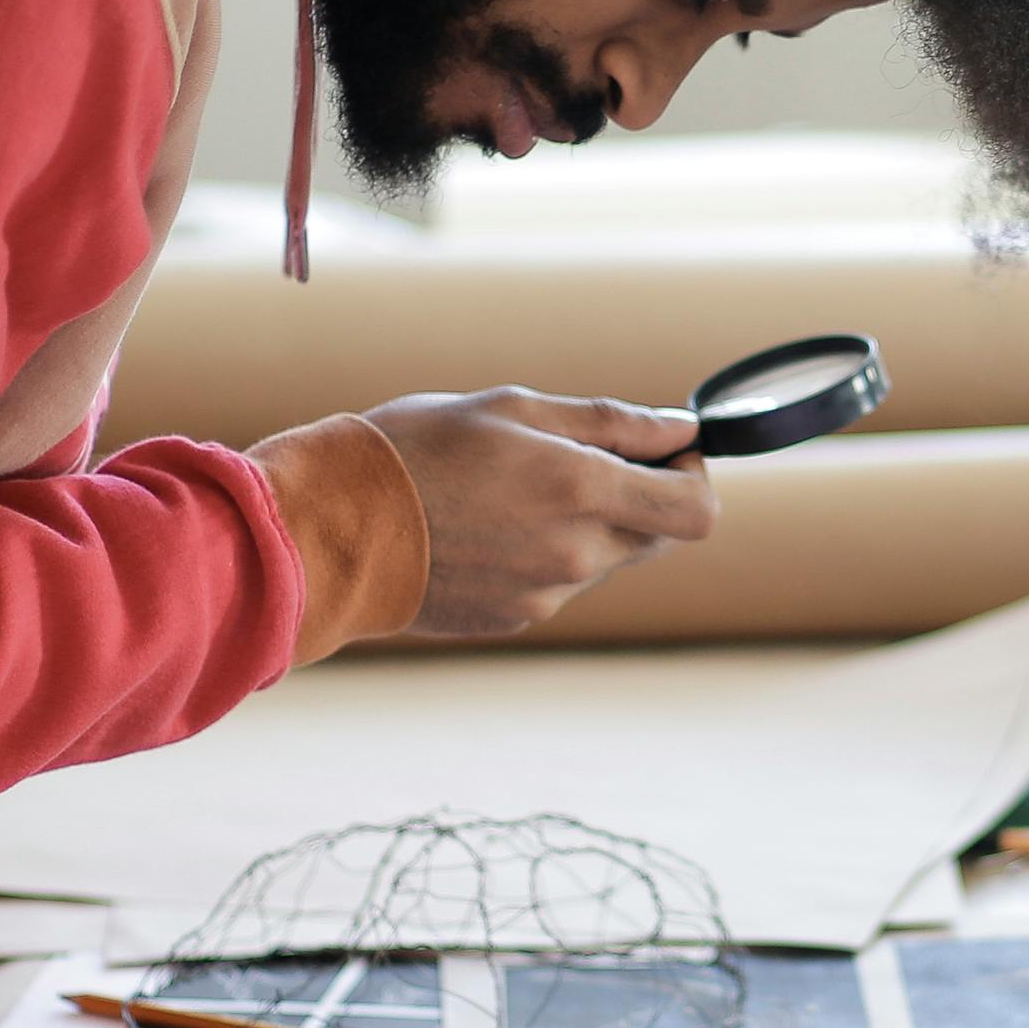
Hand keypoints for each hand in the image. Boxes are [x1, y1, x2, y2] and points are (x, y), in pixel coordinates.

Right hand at [362, 389, 717, 635]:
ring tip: (511, 493)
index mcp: (582, 490)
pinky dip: (543, 554)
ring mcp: (547, 594)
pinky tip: (485, 529)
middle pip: (658, 535)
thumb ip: (611, 423)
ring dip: (586, 524)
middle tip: (581, 461)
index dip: (691, 477)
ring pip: (606, 558)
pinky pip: (559, 583)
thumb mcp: (513, 409)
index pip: (697, 510)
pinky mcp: (517, 618)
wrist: (331, 531)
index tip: (661, 452)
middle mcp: (576, 553)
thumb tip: (681, 428)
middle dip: (639, 496)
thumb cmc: (415, 449)